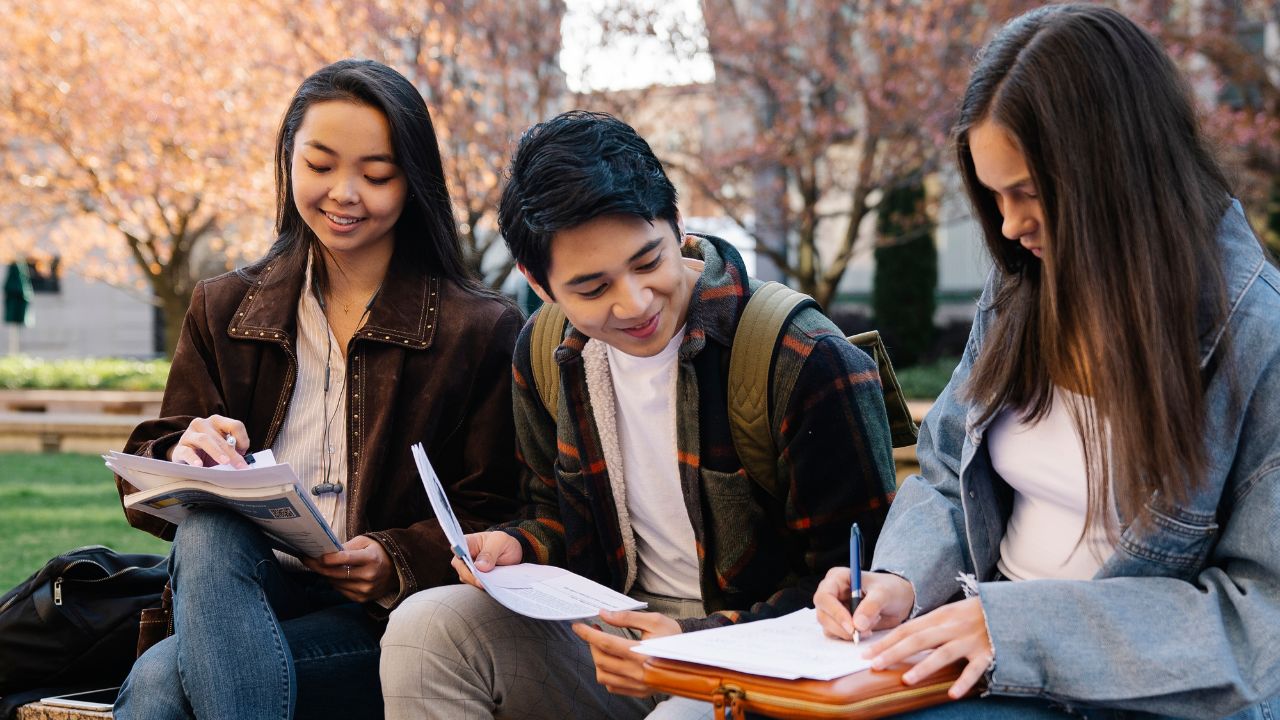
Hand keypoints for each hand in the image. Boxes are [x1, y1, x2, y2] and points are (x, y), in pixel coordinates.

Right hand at [169, 414, 247, 467]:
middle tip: (240, 465)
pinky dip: (193, 458)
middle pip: (220, 437)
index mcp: (217, 421)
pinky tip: (199, 465)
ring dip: (217, 452)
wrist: (185, 455)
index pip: (235, 425)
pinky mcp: (179, 447)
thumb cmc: (208, 452)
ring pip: (205, 440)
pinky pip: (187, 452)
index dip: (242, 439)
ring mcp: (189, 435)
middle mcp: (202, 424)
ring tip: (225, 462)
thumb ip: (234, 449)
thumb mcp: (222, 447)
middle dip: (232, 452)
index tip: (245, 452)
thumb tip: (245, 459)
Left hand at [302, 535, 395, 601]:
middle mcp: (370, 576)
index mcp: (372, 558)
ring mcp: (366, 589)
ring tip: (321, 566)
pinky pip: (341, 591)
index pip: (346, 558)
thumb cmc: (377, 552)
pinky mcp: (363, 598)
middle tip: (308, 560)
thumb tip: (327, 552)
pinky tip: (335, 576)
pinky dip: (335, 583)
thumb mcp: (365, 542)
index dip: (329, 558)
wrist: (396, 569)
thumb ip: (346, 547)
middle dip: (319, 567)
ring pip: (336, 583)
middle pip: (337, 573)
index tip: (315, 555)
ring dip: (326, 575)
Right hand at [449, 531, 522, 587]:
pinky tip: (489, 587)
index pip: (457, 547)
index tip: (464, 558)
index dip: (458, 553)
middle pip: (460, 566)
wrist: (511, 554)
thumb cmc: (503, 544)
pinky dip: (481, 586)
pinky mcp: (474, 579)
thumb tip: (479, 566)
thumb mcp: (501, 542)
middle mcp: (464, 555)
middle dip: (469, 574)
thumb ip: (490, 552)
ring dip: (476, 582)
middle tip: (481, 581)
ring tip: (487, 585)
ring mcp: (467, 568)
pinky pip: (473, 584)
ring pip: (465, 577)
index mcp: (469, 542)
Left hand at [571, 610, 680, 696]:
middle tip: (594, 632)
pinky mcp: (639, 692)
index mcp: (642, 653)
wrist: (693, 657)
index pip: (605, 643)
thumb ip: (626, 617)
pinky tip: (612, 662)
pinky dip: (606, 674)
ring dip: (597, 660)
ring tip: (602, 646)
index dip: (588, 634)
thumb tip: (604, 615)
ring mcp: (638, 685)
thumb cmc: (674, 636)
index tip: (578, 626)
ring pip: (603, 676)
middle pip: (601, 659)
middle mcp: (638, 672)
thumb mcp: (653, 620)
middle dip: (592, 644)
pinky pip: (612, 686)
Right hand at [814, 568, 913, 639]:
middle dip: (842, 627)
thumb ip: (871, 606)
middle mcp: (831, 593)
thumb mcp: (884, 593)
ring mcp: (833, 609)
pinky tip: (867, 630)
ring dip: (847, 633)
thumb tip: (857, 625)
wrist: (899, 600)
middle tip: (862, 633)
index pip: (824, 597)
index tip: (852, 626)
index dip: (835, 613)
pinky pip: (836, 635)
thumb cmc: (890, 589)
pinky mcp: (838, 623)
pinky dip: (850, 637)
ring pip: (828, 627)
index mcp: (837, 578)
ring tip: (869, 627)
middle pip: (823, 615)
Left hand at [865, 597, 993, 698]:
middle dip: (894, 652)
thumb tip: (901, 640)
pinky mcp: (987, 653)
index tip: (867, 653)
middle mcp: (952, 627)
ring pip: (943, 653)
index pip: (907, 629)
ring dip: (924, 667)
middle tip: (874, 664)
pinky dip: (964, 681)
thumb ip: (929, 626)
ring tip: (906, 680)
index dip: (886, 641)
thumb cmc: (975, 614)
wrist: (1009, 608)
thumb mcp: (950, 614)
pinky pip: (974, 669)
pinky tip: (952, 694)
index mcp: (940, 616)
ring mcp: (969, 640)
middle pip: (918, 640)